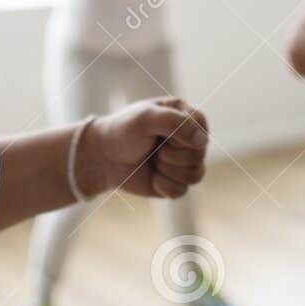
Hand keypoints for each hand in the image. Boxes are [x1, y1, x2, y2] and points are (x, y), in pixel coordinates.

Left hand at [78, 97, 209, 198]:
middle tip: (152, 148)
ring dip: (168, 171)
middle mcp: (187, 137)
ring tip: (153, 162)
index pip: (201, 127)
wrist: (102, 158)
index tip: (161, 134)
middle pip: (198, 154)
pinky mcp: (176, 181)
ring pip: (195, 175)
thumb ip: (175, 122)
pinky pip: (183, 191)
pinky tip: (152, 176)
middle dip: (171, 155)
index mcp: (183, 115)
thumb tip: (202, 141)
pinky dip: (164, 186)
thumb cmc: (122, 131)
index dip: (182, 136)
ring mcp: (183, 160)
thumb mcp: (145, 118)